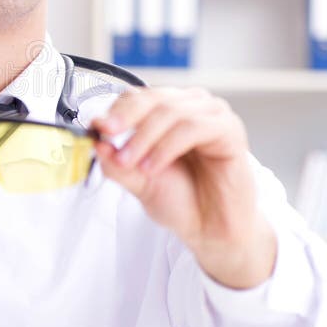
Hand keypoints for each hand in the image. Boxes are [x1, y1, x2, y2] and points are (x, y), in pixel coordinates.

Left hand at [91, 86, 276, 288]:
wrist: (209, 230)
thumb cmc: (180, 200)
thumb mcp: (137, 180)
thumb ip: (115, 161)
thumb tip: (96, 140)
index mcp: (167, 111)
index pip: (137, 96)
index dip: (115, 110)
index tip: (98, 129)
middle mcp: (191, 107)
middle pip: (152, 98)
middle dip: (126, 120)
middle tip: (109, 141)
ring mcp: (213, 116)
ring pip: (171, 111)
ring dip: (145, 138)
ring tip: (133, 165)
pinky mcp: (230, 131)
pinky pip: (193, 128)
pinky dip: (167, 147)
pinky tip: (154, 167)